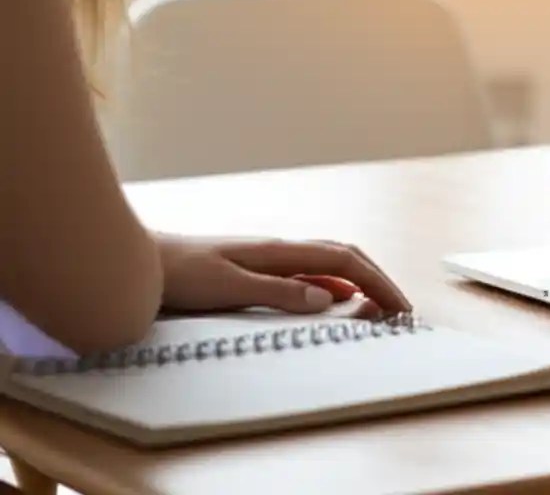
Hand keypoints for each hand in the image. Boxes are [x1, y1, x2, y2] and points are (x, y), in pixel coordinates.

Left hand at [155, 233, 411, 318]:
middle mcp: (280, 251)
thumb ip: (277, 291)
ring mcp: (270, 259)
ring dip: (360, 282)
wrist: (138, 263)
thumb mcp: (227, 286)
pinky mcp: (257, 270)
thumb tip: (328, 297)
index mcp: (279, 251)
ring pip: (330, 264)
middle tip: (400, 309)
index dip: (377, 283)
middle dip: (378, 280)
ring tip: (379, 305)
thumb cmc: (177, 273)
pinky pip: (309, 274)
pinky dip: (334, 286)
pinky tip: (337, 300)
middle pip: (345, 258)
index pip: (344, 262)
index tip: (399, 307)